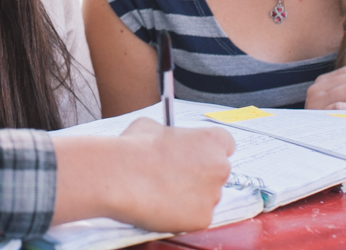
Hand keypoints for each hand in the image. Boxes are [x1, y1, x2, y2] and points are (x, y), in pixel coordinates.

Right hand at [52, 120, 234, 232]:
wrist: (120, 176)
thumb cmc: (134, 149)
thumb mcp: (152, 127)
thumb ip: (169, 135)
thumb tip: (167, 140)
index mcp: (212, 140)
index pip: (225, 145)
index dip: (208, 151)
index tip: (196, 156)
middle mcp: (220, 167)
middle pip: (217, 173)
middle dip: (200, 176)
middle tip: (176, 177)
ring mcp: (213, 195)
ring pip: (206, 198)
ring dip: (190, 196)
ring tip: (161, 191)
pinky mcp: (203, 219)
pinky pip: (195, 217)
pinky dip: (181, 215)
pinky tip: (161, 205)